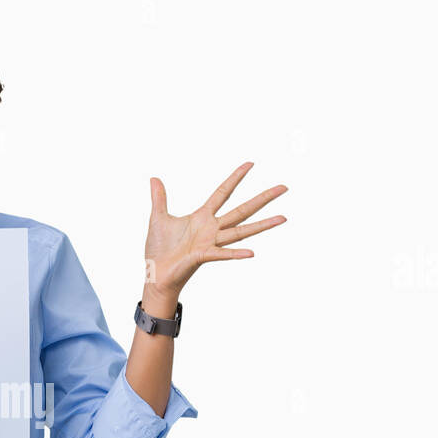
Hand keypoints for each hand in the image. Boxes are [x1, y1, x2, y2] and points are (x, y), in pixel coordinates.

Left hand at [145, 161, 287, 297]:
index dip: (236, 178)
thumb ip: (159, 198)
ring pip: (240, 232)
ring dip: (262, 225)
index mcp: (201, 217)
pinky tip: (251, 252)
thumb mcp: (158, 218)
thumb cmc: (159, 249)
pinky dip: (235, 254)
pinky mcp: (202, 256)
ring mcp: (209, 243)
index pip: (223, 193)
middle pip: (242, 210)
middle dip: (262, 199)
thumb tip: (154, 179)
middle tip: (284, 187)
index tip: (251, 164)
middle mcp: (211, 229)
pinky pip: (221, 254)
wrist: (155, 273)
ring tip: (282, 218)